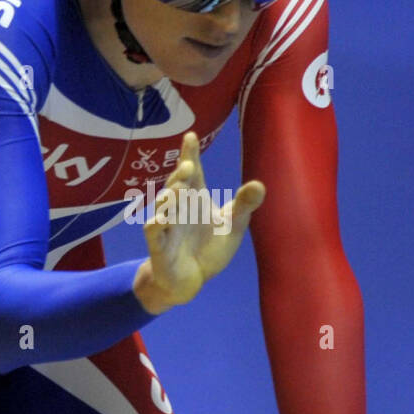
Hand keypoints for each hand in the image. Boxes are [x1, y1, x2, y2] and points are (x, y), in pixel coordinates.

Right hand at [133, 131, 264, 313]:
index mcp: (195, 197)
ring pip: (163, 206)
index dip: (189, 154)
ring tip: (180, 190)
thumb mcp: (232, 225)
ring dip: (170, 197)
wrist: (192, 278)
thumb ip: (244, 205)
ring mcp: (167, 225)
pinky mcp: (159, 245)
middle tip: (188, 165)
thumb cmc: (209, 247)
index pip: (191, 171)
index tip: (190, 136)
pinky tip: (165, 218)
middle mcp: (178, 207)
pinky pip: (153, 231)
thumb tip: (259, 184)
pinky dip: (158, 224)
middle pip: (176, 185)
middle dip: (179, 175)